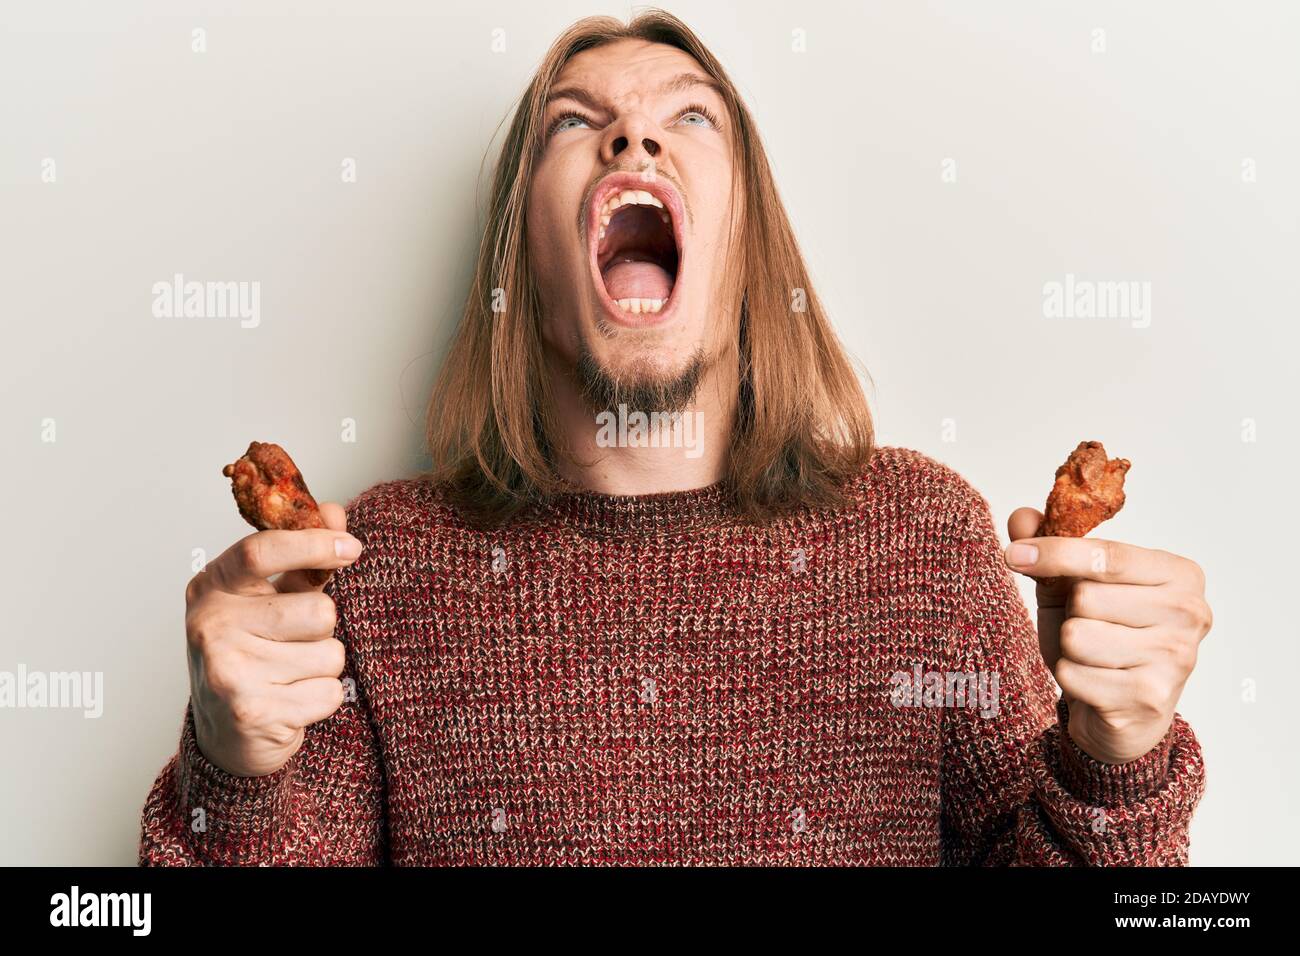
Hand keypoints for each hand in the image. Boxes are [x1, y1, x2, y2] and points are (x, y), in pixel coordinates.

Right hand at [184, 502, 362, 776]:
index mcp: (212, 587)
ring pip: (330, 654)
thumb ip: (303, 559)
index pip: (263, 549)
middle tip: (294, 644)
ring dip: (323, 667)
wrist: (227, 736)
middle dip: (323, 629)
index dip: (314, 543)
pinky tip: (291, 704)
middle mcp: (211, 625)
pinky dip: (322, 700)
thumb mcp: (269, 600)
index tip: (352, 547)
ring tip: (290, 676)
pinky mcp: (252, 711)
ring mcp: (227, 670)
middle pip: (318, 610)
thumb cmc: (253, 655)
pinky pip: (330, 692)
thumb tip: (335, 512)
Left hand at [1004, 508, 1211, 763]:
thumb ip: (1048, 547)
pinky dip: (1070, 677)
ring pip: (1077, 636)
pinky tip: (1095, 683)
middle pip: (1087, 596)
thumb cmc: (1102, 638)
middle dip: (1071, 612)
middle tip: (1091, 627)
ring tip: (1094, 657)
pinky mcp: (1150, 697)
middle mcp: (1190, 613)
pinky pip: (1073, 673)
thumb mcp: (1071, 587)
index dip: (1055, 552)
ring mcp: (1175, 658)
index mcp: (1180, 575)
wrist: (1122, 713)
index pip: (1107, 554)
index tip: (1015, 554)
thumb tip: (1021, 517)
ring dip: (1069, 648)